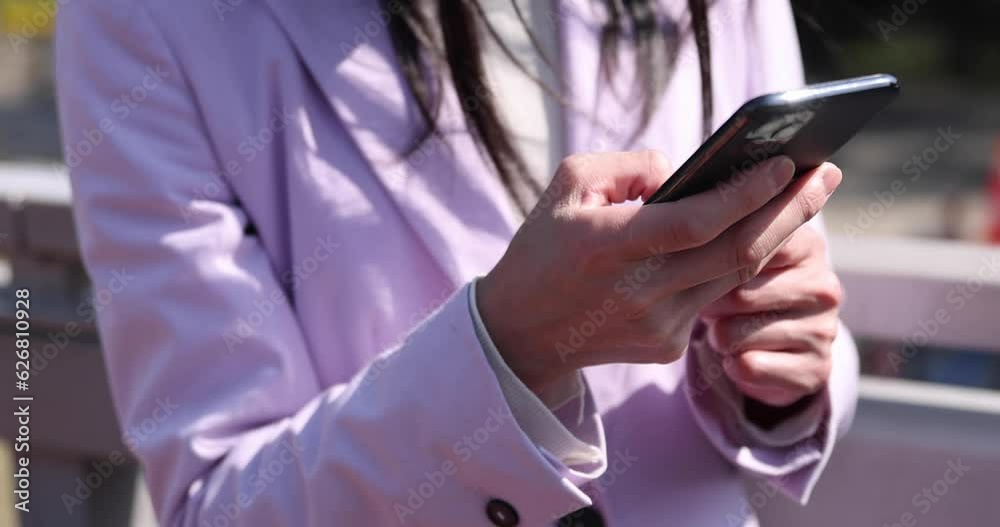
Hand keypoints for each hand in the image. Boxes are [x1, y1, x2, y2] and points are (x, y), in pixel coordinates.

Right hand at [477, 151, 841, 394]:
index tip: (783, 165)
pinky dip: (736, 263)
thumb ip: (632, 167)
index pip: (693, 223)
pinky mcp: (668, 347)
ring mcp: (658, 326)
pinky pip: (713, 296)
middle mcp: (638, 292)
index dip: (744, 195)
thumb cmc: (545, 245)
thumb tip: (689, 174)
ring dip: (776, 235)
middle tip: (826, 175)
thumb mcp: (570, 185)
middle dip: (789, 211)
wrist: (523, 331)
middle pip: (735, 253)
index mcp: (607, 247)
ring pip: (735, 276)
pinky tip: (755, 234)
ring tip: (804, 196)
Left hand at [699, 221, 842, 406]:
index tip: (699, 270)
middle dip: (711, 306)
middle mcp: (824, 287)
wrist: (771, 348)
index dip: (713, 266)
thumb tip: (691, 244)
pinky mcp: (815, 370)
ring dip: (719, 337)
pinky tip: (737, 358)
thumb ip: (724, 244)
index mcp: (808, 248)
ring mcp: (824, 331)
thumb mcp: (739, 260)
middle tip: (709, 309)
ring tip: (725, 331)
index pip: (750, 250)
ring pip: (738, 335)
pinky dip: (732, 365)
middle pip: (740, 296)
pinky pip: (749, 366)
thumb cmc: (746, 291)